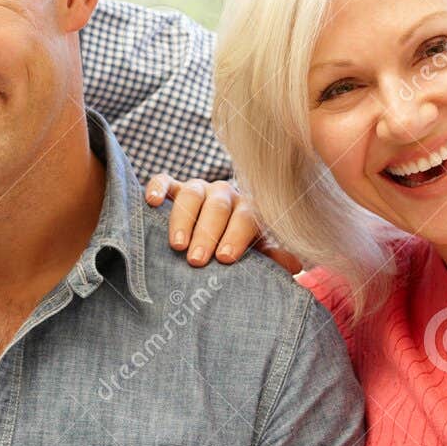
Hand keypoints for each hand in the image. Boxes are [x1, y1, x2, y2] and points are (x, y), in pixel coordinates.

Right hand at [144, 174, 300, 272]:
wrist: (211, 236)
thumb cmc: (232, 249)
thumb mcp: (252, 256)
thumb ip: (271, 260)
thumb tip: (293, 265)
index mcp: (247, 210)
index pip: (246, 218)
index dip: (236, 236)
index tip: (225, 258)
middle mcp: (224, 195)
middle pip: (218, 206)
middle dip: (208, 233)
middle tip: (197, 260)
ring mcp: (198, 188)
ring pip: (192, 193)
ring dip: (183, 218)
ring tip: (177, 244)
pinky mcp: (172, 187)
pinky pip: (164, 180)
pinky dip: (158, 188)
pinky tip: (153, 203)